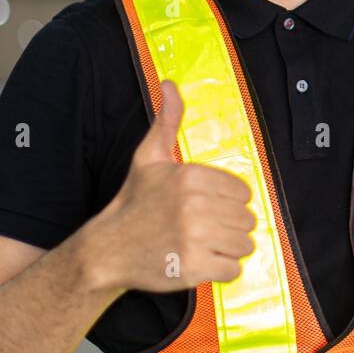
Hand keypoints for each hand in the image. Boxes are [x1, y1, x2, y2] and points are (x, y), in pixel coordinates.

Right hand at [82, 80, 256, 292]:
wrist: (106, 251)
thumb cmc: (134, 203)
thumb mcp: (148, 158)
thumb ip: (167, 121)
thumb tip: (170, 84)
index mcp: (190, 176)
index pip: (243, 192)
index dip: (228, 202)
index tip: (206, 207)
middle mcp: (194, 206)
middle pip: (247, 219)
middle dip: (229, 226)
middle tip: (203, 229)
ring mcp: (194, 238)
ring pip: (244, 244)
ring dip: (228, 248)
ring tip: (203, 245)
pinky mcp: (194, 268)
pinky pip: (233, 269)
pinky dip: (221, 269)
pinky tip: (200, 261)